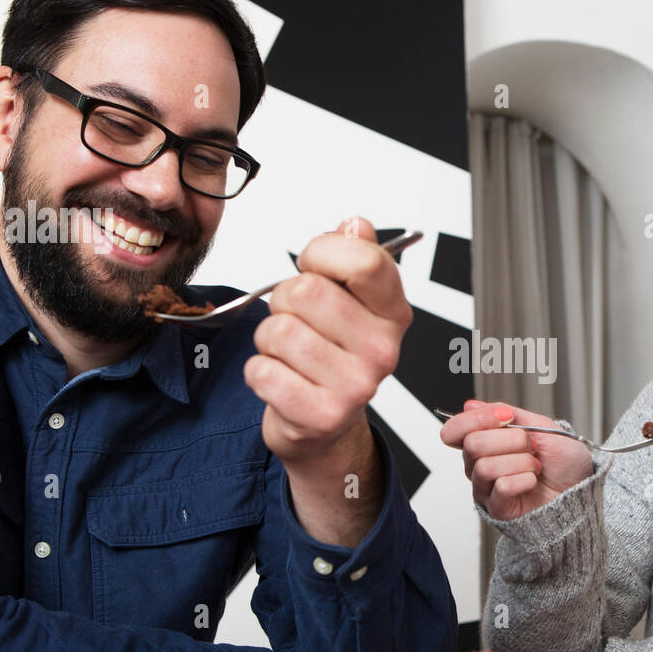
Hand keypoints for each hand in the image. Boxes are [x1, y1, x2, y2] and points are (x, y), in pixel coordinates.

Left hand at [245, 217, 412, 469]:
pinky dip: (259, 373)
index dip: (322, 252)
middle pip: (306, 291)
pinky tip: (281, 379)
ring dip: (268, 340)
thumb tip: (355, 225)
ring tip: (290, 354)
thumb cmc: (332, 355)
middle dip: (284, 301)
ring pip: (278, 330)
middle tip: (297, 320)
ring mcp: (355, 386)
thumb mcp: (351, 301)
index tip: (314, 266)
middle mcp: (382, 350)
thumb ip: (352, 256)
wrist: (325, 426)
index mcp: (393, 313)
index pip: (363, 260)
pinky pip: (262, 371)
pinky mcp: (321, 415)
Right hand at [440, 399, 593, 519]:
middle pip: (472, 444)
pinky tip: (532, 482)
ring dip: (520, 462)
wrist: (581, 491)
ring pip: (485, 466)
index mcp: (487, 441)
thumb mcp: (541, 425)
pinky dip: (523, 480)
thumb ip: (506, 414)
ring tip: (535, 467)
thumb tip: (471, 406)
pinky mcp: (497, 508)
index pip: (455, 429)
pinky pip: (500, 487)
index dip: (477, 419)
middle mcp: (480, 464)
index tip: (506, 416)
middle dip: (510, 441)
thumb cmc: (564, 462)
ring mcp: (486, 487)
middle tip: (530, 446)